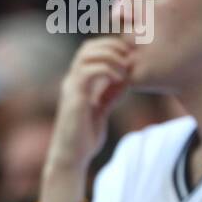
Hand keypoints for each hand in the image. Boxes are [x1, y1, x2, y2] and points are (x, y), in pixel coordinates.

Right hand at [47, 37, 133, 175]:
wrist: (73, 156)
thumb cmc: (86, 136)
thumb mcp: (103, 109)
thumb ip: (110, 93)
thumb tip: (125, 79)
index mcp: (78, 81)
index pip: (90, 50)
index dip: (111, 47)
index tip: (131, 56)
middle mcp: (72, 80)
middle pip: (88, 47)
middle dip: (111, 45)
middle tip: (130, 57)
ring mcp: (71, 87)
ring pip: (86, 55)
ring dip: (110, 56)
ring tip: (126, 67)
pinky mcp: (73, 97)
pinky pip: (87, 72)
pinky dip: (106, 69)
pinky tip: (120, 79)